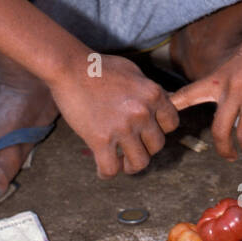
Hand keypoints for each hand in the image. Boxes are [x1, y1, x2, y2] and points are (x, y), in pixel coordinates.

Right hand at [51, 54, 179, 177]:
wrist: (69, 68)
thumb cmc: (100, 67)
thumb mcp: (134, 72)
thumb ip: (149, 92)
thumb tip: (163, 103)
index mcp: (153, 94)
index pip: (172, 124)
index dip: (160, 130)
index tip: (148, 132)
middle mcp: (142, 112)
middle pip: (157, 145)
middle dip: (146, 148)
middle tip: (132, 146)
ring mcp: (123, 127)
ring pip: (140, 162)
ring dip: (131, 166)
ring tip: (122, 162)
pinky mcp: (100, 139)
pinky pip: (111, 168)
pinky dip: (107, 173)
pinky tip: (103, 170)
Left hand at [170, 16, 241, 160]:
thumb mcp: (238, 62)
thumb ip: (231, 83)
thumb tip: (232, 104)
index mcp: (218, 78)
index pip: (186, 95)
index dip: (172, 110)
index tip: (159, 123)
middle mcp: (232, 87)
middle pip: (219, 130)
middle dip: (224, 150)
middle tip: (231, 158)